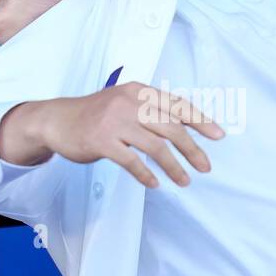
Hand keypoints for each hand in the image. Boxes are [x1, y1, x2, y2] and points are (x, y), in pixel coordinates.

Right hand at [0, 82, 224, 187]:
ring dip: (174, 167)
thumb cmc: (96, 115)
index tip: (218, 136)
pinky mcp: (101, 141)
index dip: (200, 120)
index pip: (177, 104)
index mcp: (139, 91)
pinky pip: (131, 161)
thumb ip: (151, 111)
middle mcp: (129, 103)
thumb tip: (186, 129)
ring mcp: (114, 121)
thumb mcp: (125, 102)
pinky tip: (155, 184)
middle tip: (205, 167)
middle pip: (171, 127)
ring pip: (155, 146)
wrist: (57, 120)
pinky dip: (146, 174)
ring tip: (184, 180)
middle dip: (192, 149)